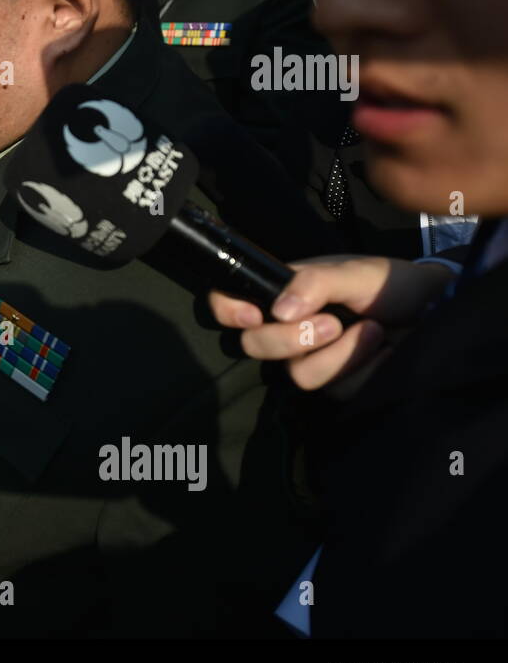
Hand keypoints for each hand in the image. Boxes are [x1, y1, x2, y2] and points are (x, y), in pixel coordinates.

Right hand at [208, 255, 455, 392]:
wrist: (437, 310)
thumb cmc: (389, 282)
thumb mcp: (353, 273)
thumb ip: (314, 283)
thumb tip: (279, 310)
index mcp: (280, 293)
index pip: (228, 301)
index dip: (226, 310)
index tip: (253, 316)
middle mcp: (287, 327)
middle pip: (255, 346)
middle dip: (292, 339)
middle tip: (333, 323)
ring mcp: (310, 357)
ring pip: (297, 374)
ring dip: (341, 354)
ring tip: (374, 330)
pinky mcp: (337, 383)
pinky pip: (337, 389)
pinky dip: (366, 368)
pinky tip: (385, 351)